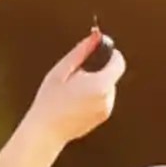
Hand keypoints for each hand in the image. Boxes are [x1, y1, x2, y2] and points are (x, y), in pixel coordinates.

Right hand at [24, 30, 125, 144]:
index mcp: (100, 85)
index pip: (119, 63)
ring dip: (96, 83)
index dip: (112, 54)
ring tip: (73, 89)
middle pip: (112, 75)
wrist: (46, 130)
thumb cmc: (50, 99)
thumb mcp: (62, 70)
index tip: (100, 50)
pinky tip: (75, 100)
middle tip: (77, 73)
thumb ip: (81, 51)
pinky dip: (94, 95)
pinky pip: (103, 98)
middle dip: (99, 70)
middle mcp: (108, 98)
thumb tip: (95, 36)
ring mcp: (106, 109)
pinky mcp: (102, 117)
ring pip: (107, 87)